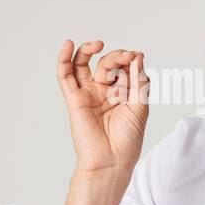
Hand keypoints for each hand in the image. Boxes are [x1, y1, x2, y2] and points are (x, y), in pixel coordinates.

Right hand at [56, 39, 149, 176]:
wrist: (112, 161)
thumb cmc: (128, 140)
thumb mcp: (140, 106)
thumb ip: (138, 81)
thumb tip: (137, 57)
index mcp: (121, 94)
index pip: (124, 68)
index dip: (130, 60)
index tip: (137, 57)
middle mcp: (104, 92)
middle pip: (106, 64)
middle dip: (117, 57)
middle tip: (127, 57)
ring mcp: (88, 94)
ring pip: (83, 65)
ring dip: (89, 50)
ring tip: (98, 44)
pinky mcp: (74, 99)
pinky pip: (65, 76)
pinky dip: (64, 59)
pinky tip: (68, 45)